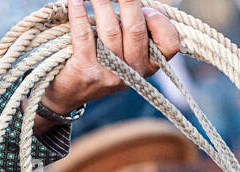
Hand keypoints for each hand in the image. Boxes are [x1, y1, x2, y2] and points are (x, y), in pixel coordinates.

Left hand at [43, 1, 181, 115]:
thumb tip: (141, 4)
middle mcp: (132, 72)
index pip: (170, 45)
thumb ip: (136, 31)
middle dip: (128, 1)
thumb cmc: (100, 62)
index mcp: (147, 65)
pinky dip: (78, 14)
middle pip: (136, 29)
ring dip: (101, 2)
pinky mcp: (87, 70)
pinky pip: (84, 35)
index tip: (147, 9)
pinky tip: (75, 1)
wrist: (69, 94)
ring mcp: (110, 73)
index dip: (160, 22)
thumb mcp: (126, 52)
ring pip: (111, 29)